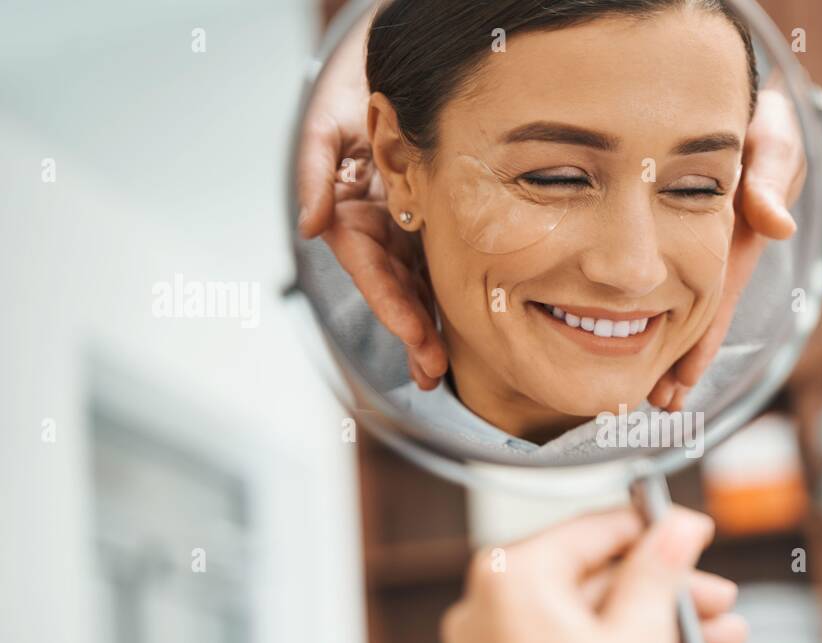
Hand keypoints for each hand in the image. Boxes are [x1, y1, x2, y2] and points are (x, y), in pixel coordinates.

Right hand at [295, 8, 446, 388]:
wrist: (406, 55)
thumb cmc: (359, 81)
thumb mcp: (330, 117)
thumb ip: (317, 168)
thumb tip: (307, 226)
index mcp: (355, 210)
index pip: (372, 269)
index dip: (393, 306)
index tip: (416, 338)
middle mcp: (384, 224)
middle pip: (398, 288)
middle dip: (413, 332)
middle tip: (432, 370)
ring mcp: (413, 224)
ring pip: (423, 283)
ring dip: (432, 325)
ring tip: (442, 366)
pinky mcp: (441, 216)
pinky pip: (450, 259)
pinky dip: (459, 291)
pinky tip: (477, 322)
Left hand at [441, 507, 745, 642]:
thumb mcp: (642, 633)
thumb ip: (660, 568)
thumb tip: (675, 528)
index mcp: (512, 576)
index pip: (594, 529)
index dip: (656, 531)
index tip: (693, 533)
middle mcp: (491, 607)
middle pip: (595, 577)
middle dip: (666, 592)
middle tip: (714, 598)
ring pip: (591, 620)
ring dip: (657, 628)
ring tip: (715, 640)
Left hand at [649, 87, 806, 410]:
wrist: (734, 104)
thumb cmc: (756, 120)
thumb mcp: (772, 138)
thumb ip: (772, 173)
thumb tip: (777, 226)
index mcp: (738, 241)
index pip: (717, 300)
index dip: (701, 341)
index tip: (682, 377)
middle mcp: (718, 254)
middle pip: (696, 318)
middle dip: (681, 362)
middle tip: (659, 403)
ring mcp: (701, 251)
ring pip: (680, 309)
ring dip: (667, 349)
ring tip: (650, 394)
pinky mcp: (682, 243)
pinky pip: (665, 284)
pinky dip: (652, 313)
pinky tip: (630, 338)